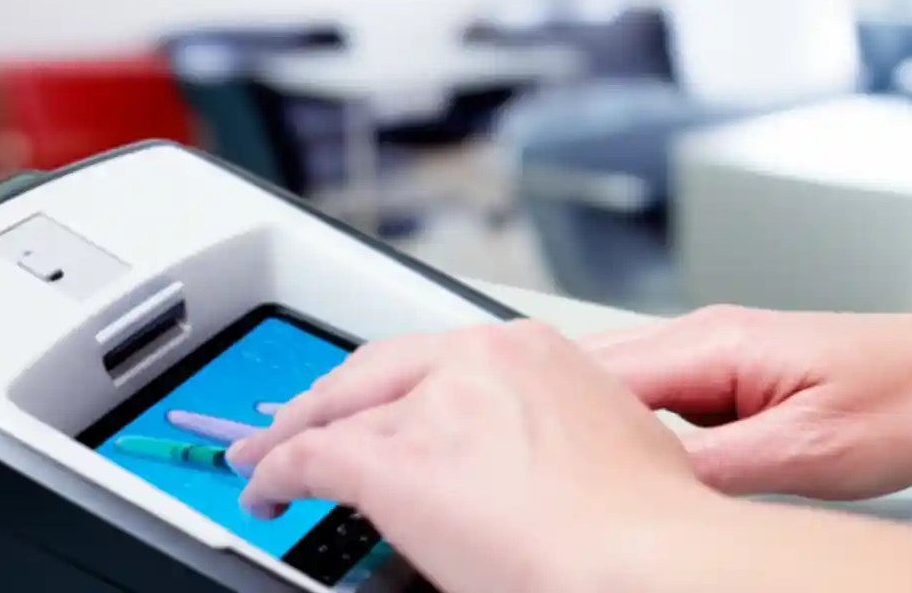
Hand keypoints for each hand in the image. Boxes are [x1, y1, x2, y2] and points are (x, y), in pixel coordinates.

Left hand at [226, 320, 710, 592]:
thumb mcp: (608, 441)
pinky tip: (264, 493)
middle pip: (377, 369)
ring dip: (297, 434)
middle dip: (336, 398)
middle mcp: (475, 361)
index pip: (439, 359)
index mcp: (531, 352)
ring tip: (270, 458)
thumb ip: (556, 428)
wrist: (643, 560)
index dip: (397, 385)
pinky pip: (309, 459)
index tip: (385, 405)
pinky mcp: (389, 460)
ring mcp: (430, 406)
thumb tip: (533, 463)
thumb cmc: (646, 524)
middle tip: (308, 421)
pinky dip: (277, 476)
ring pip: (337, 409)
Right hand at [580, 303, 911, 499]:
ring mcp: (714, 350)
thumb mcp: (807, 452)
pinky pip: (658, 396)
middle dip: (566, 420)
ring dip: (600, 427)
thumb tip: (646, 482)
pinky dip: (637, 430)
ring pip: (623, 384)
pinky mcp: (728, 371)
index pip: (600, 374)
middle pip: (595, 371)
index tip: (540, 462)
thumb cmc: (902, 399)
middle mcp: (704, 334)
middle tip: (551, 478)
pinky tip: (641, 467)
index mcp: (714, 342)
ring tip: (591, 477)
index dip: (559, 417)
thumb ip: (718, 466)